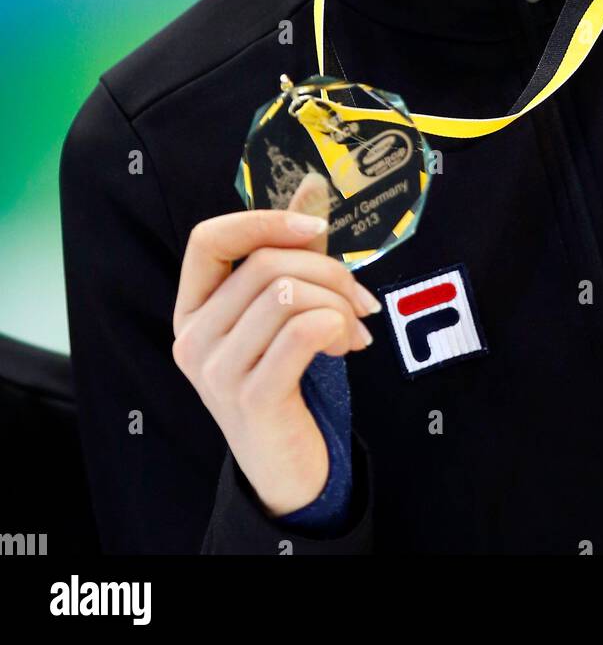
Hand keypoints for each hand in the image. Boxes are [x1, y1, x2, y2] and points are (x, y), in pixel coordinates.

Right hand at [172, 208, 380, 516]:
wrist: (288, 470)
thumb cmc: (288, 380)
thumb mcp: (285, 311)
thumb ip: (294, 249)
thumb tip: (314, 181)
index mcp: (193, 309)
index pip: (207, 239)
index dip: (263, 221)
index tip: (317, 228)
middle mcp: (192, 338)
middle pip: (265, 265)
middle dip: (330, 272)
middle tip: (362, 300)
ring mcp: (216, 372)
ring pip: (288, 295)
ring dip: (339, 304)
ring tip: (354, 330)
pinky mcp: (252, 398)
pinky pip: (303, 333)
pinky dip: (337, 328)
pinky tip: (349, 348)